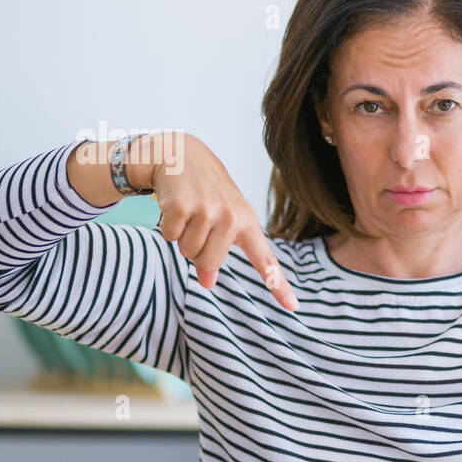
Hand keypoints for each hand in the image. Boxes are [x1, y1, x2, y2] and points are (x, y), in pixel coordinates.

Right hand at [145, 132, 299, 310]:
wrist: (183, 155)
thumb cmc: (207, 193)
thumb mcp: (221, 221)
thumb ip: (219, 253)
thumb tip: (208, 283)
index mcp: (248, 222)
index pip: (266, 260)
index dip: (278, 285)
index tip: (293, 306)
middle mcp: (232, 217)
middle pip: (209, 262)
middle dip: (197, 251)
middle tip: (199, 224)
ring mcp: (207, 210)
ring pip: (187, 251)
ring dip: (181, 236)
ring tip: (188, 212)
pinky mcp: (182, 206)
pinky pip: (169, 236)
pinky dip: (167, 225)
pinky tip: (175, 205)